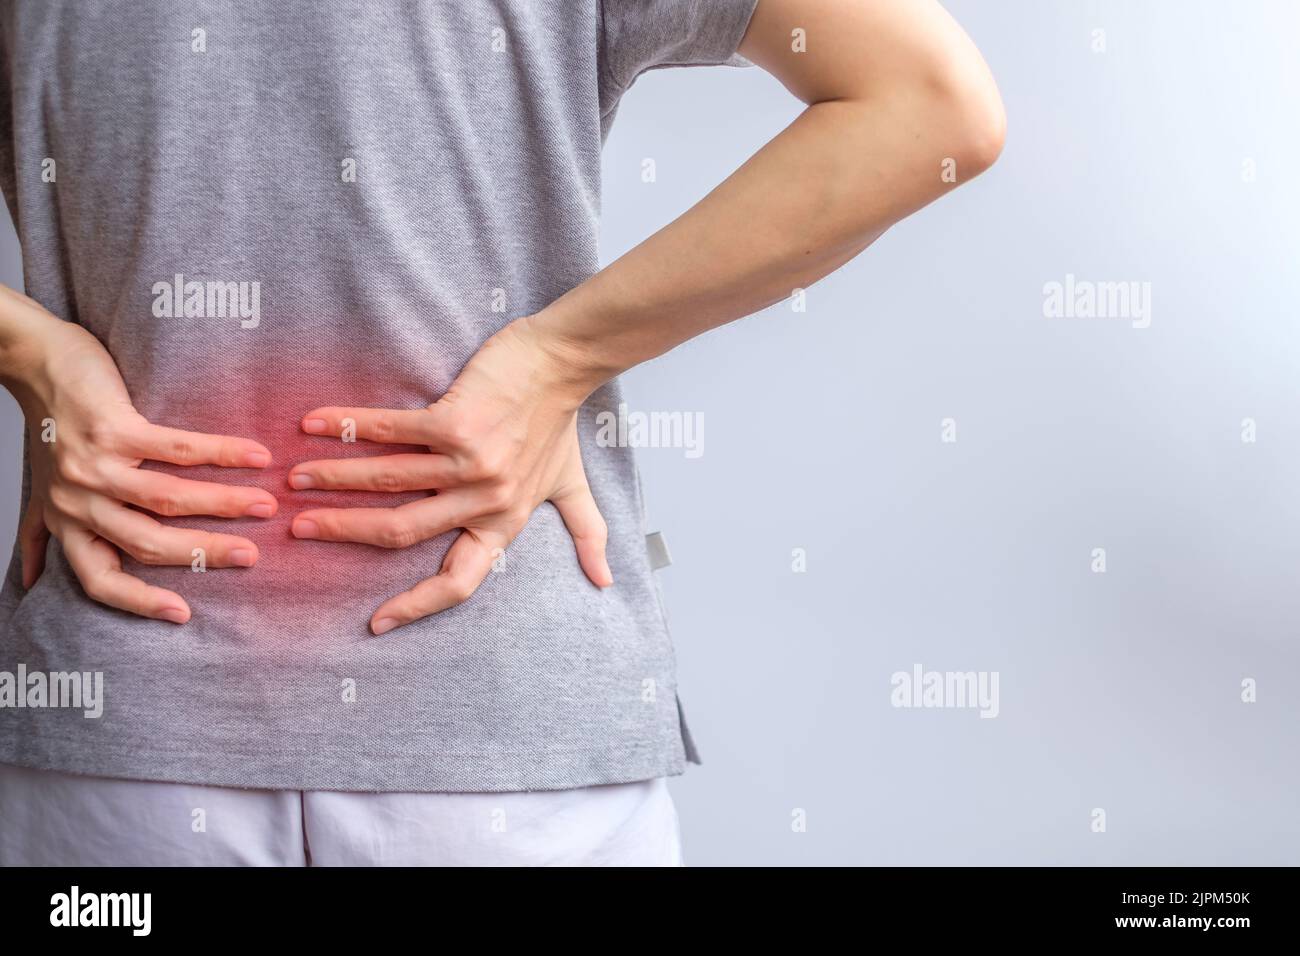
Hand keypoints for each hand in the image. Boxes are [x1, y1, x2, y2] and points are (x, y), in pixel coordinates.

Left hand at [8, 310, 276, 622]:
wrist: (33, 361)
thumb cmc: (47, 425)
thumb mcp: (38, 488)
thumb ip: (39, 531)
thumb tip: (30, 583)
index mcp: (67, 522)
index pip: (98, 579)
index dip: (139, 603)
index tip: (183, 615)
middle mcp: (77, 502)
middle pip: (146, 544)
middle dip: (203, 553)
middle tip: (250, 557)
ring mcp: (95, 466)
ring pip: (166, 500)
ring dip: (223, 505)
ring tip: (265, 506)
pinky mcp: (113, 429)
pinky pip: (178, 450)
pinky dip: (222, 454)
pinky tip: (255, 456)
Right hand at [288, 318, 611, 634]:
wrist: (562, 363)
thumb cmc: (559, 422)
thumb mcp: (570, 485)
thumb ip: (586, 532)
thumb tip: (605, 581)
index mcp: (504, 523)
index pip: (459, 581)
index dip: (417, 606)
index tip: (378, 623)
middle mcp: (485, 500)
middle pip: (401, 530)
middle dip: (344, 531)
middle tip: (299, 529)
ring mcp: (469, 462)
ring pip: (386, 482)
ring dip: (333, 479)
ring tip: (294, 478)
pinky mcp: (455, 422)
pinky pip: (389, 431)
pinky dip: (347, 428)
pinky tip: (312, 425)